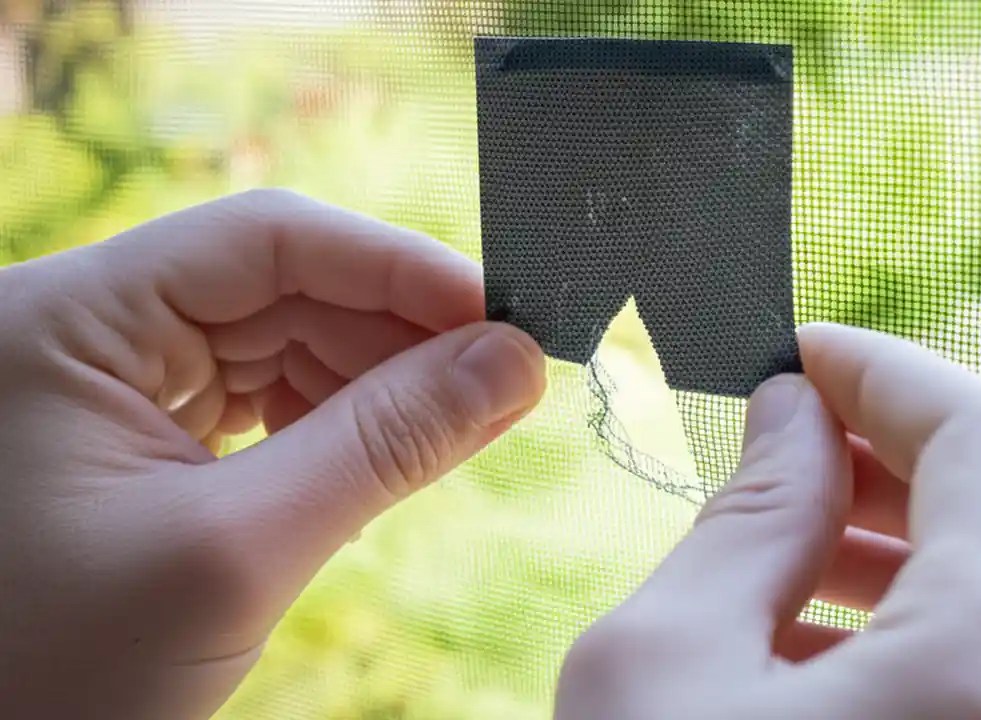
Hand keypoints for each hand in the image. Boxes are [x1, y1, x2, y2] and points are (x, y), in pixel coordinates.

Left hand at [0, 190, 545, 718]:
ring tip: (448, 436)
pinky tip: (376, 466)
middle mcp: (83, 326)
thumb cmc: (57, 670)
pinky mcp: (134, 431)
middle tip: (501, 389)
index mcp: (67, 317)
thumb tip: (512, 363)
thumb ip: (384, 444)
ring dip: (374, 385)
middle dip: (398, 338)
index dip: (399, 268)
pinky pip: (259, 395)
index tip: (503, 319)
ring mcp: (107, 378)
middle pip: (282, 287)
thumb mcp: (237, 551)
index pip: (267, 239)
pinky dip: (331, 427)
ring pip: (280, 340)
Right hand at [556, 323, 980, 719]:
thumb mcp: (659, 664)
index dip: (885, 372)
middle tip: (802, 444)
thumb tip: (792, 414)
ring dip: (932, 549)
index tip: (798, 358)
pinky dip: (949, 639)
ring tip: (802, 553)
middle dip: (915, 457)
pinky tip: (829, 654)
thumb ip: (749, 516)